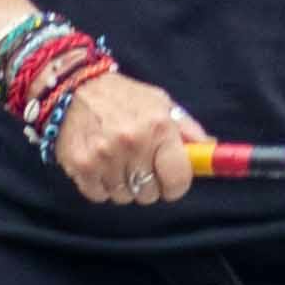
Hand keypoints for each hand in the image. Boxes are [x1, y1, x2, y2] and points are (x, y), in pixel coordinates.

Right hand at [50, 72, 206, 206]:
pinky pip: (99, 196)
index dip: (177, 185)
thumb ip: (188, 129)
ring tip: (117, 161)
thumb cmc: (123, 97)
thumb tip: (211, 150)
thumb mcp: (161, 103)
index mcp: (158, 128)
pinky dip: (101, 186)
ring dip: (123, 185)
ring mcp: (104, 157)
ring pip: (124, 197)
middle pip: (150, 193)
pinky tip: (100, 166)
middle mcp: (132, 143)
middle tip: (139, 165)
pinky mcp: (80, 166)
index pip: (178, 179)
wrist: (73, 87)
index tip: (171, 181)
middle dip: (148, 184)